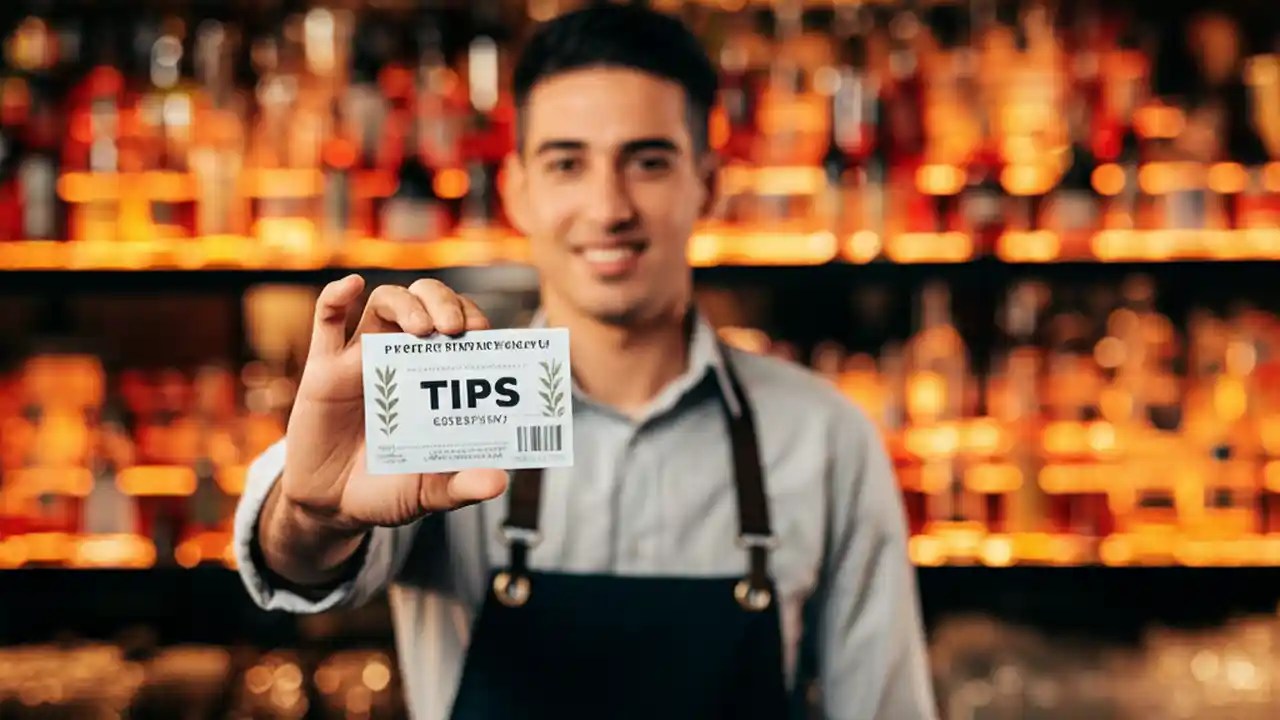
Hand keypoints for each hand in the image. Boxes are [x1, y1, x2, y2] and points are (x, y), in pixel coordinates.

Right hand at [280, 275, 507, 530]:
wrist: (333, 507)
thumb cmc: (389, 489)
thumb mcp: (430, 492)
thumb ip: (461, 486)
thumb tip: (498, 483)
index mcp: (436, 377)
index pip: (462, 326)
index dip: (475, 319)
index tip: (487, 335)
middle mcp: (403, 358)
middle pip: (427, 302)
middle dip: (445, 302)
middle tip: (457, 328)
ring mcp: (363, 359)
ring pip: (384, 302)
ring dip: (406, 303)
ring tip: (422, 329)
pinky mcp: (323, 371)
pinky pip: (326, 322)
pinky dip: (335, 296)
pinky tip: (350, 286)